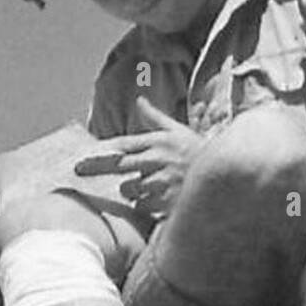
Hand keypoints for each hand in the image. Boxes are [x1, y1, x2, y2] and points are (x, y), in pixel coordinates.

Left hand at [75, 97, 202, 219]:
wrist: (228, 173)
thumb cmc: (196, 151)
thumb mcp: (177, 131)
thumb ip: (154, 118)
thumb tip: (140, 100)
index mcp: (158, 141)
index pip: (122, 145)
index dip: (98, 153)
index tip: (77, 160)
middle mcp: (158, 158)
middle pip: (117, 165)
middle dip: (96, 167)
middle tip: (78, 170)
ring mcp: (162, 180)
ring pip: (128, 189)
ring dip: (132, 189)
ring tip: (150, 185)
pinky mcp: (167, 200)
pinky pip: (142, 205)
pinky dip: (146, 204)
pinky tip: (159, 199)